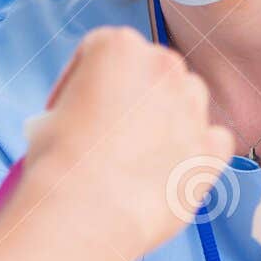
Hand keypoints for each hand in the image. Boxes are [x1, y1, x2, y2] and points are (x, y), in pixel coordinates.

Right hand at [25, 28, 233, 250]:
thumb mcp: (49, 118)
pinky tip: (167, 169)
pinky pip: (212, 139)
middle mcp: (163, 67)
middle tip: (104, 130)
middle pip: (149, 70)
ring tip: (135, 153)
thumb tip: (83, 124)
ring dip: (166, 117)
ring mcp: (193, 108)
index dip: (79, 81)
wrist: (86, 213)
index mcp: (119, 46)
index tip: (69, 106)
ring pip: (187, 98)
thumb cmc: (60, 164)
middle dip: (129, 96)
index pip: (99, 49)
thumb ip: (77, 106)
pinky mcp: (211, 149)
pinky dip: (194, 150)